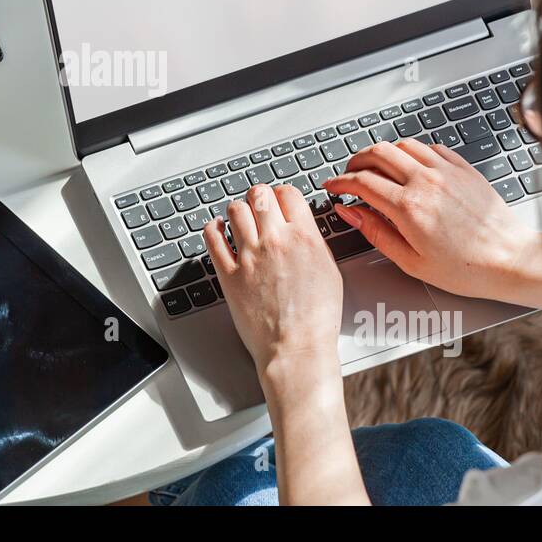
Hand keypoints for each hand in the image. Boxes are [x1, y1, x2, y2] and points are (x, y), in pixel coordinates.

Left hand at [202, 184, 343, 386]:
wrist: (297, 347)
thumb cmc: (317, 318)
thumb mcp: (329, 270)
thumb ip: (313, 242)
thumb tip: (301, 227)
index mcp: (304, 237)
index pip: (287, 193)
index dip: (282, 195)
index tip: (279, 201)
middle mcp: (275, 241)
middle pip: (259, 194)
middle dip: (259, 197)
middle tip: (258, 206)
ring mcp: (249, 256)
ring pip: (235, 210)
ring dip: (237, 211)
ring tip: (239, 219)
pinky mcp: (228, 274)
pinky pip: (212, 238)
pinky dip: (212, 229)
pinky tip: (217, 230)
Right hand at [325, 139, 534, 300]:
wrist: (510, 260)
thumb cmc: (465, 268)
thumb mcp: (410, 260)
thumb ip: (375, 231)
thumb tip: (350, 211)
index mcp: (408, 207)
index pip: (361, 182)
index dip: (340, 181)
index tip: (332, 186)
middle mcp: (426, 182)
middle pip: (377, 153)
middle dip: (356, 160)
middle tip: (349, 173)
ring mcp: (447, 171)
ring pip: (403, 144)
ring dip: (383, 152)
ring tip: (377, 167)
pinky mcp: (464, 169)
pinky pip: (431, 147)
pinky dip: (413, 152)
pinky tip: (410, 165)